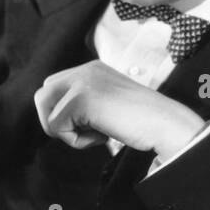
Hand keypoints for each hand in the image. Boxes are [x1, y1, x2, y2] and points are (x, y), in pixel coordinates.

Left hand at [34, 60, 203, 157]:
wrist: (166, 124)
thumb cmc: (141, 122)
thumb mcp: (107, 103)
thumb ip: (84, 103)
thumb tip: (54, 118)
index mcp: (91, 69)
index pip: (53, 87)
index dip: (62, 112)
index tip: (90, 125)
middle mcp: (84, 70)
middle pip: (42, 95)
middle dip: (56, 120)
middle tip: (87, 132)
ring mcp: (82, 81)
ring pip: (46, 112)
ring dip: (67, 132)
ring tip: (96, 133)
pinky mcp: (81, 98)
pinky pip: (57, 127)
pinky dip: (76, 141)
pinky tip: (102, 136)